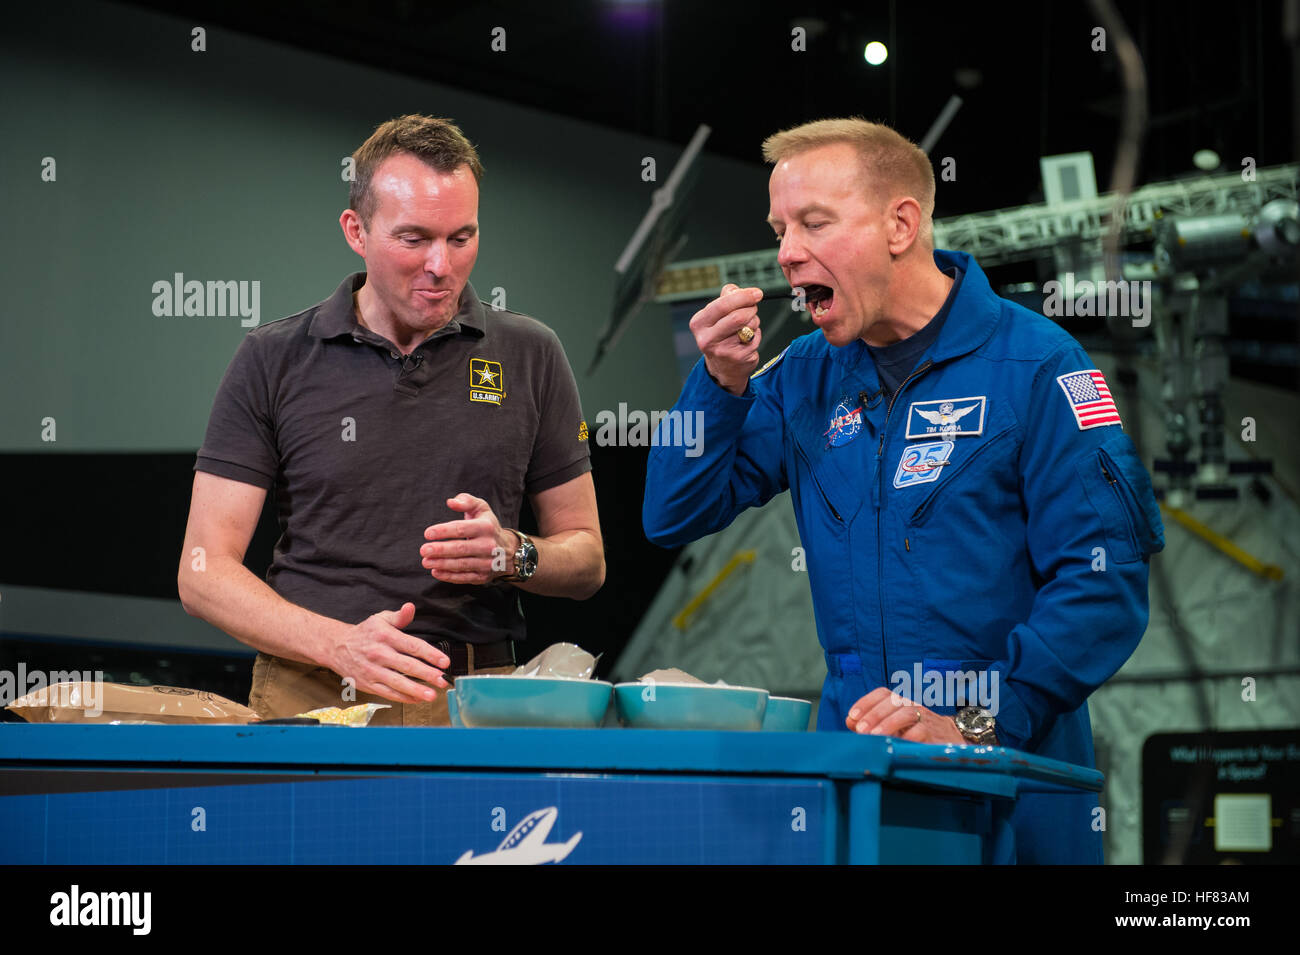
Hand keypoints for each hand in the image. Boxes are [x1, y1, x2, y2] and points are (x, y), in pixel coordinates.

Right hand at [325, 601, 451, 703]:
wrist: (337, 647)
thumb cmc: (364, 633)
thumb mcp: (380, 619)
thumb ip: (399, 616)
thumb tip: (410, 608)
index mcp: (386, 636)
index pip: (412, 646)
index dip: (430, 654)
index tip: (444, 662)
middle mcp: (379, 654)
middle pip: (407, 666)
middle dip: (427, 674)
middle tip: (443, 680)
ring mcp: (372, 671)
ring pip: (397, 683)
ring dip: (416, 690)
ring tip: (432, 695)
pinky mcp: (368, 684)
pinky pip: (388, 693)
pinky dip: (403, 697)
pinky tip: (416, 699)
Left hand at [420, 493, 515, 584]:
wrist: (509, 550)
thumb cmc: (488, 526)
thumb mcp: (482, 509)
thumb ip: (466, 501)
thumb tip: (451, 502)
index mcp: (486, 527)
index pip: (462, 529)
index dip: (444, 531)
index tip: (427, 533)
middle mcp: (488, 545)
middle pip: (461, 548)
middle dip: (441, 550)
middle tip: (423, 550)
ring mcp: (487, 563)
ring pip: (462, 564)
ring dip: (442, 564)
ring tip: (426, 561)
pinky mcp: (483, 576)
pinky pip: (465, 577)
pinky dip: (449, 576)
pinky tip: (436, 572)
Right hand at [689, 283, 763, 395]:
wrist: (722, 367)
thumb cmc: (721, 334)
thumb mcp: (716, 315)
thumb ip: (726, 297)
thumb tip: (743, 291)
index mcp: (699, 323)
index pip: (722, 305)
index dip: (742, 296)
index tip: (757, 293)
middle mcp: (707, 339)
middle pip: (738, 316)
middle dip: (751, 309)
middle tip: (753, 308)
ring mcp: (722, 351)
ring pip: (749, 326)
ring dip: (754, 322)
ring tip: (746, 328)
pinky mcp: (738, 358)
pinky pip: (756, 337)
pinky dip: (756, 335)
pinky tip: (747, 340)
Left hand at [844, 686, 967, 743]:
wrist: (951, 740)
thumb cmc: (915, 733)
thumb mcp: (892, 728)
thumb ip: (870, 724)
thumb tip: (850, 721)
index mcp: (900, 703)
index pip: (882, 693)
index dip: (866, 702)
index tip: (852, 716)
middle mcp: (912, 706)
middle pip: (893, 701)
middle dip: (874, 714)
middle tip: (861, 730)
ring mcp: (925, 718)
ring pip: (906, 713)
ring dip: (887, 724)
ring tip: (874, 737)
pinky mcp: (935, 734)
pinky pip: (921, 731)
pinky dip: (907, 737)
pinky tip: (895, 745)